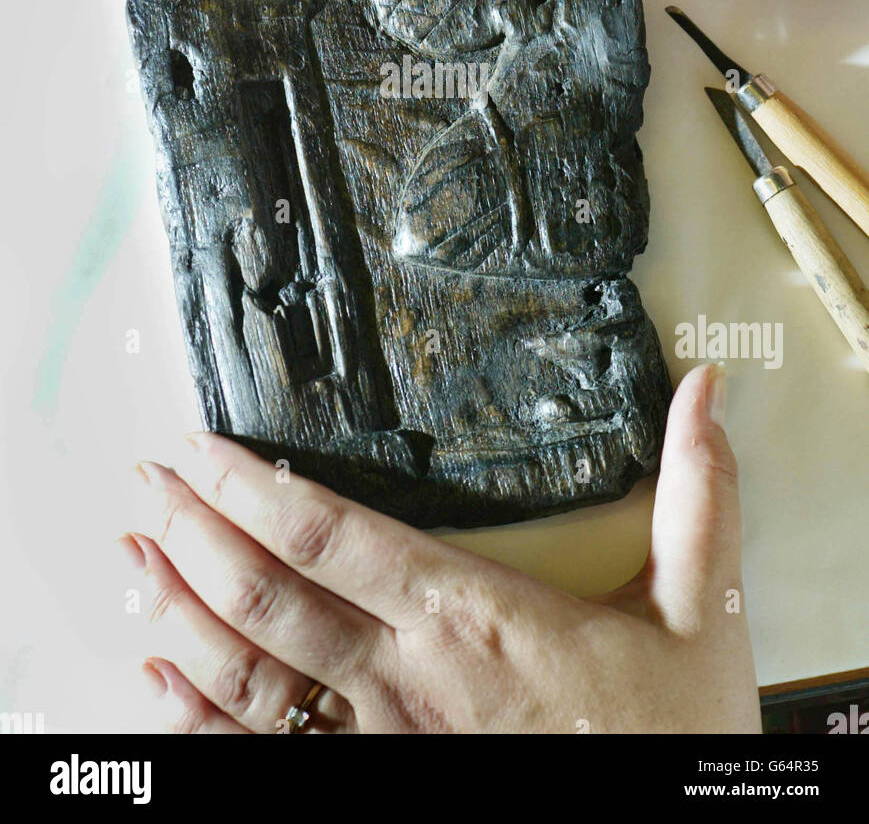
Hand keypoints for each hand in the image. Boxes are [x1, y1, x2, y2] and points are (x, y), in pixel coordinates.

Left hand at [121, 363, 759, 734]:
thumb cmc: (674, 744)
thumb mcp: (702, 614)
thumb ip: (699, 497)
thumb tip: (706, 389)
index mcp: (468, 616)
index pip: (327, 532)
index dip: (247, 485)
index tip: (197, 446)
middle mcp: (403, 680)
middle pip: (264, 593)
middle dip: (190, 530)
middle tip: (143, 483)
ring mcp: (377, 750)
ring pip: (245, 676)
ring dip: (175, 614)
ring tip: (130, 559)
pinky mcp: (371, 795)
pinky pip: (259, 761)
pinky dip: (196, 722)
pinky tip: (158, 684)